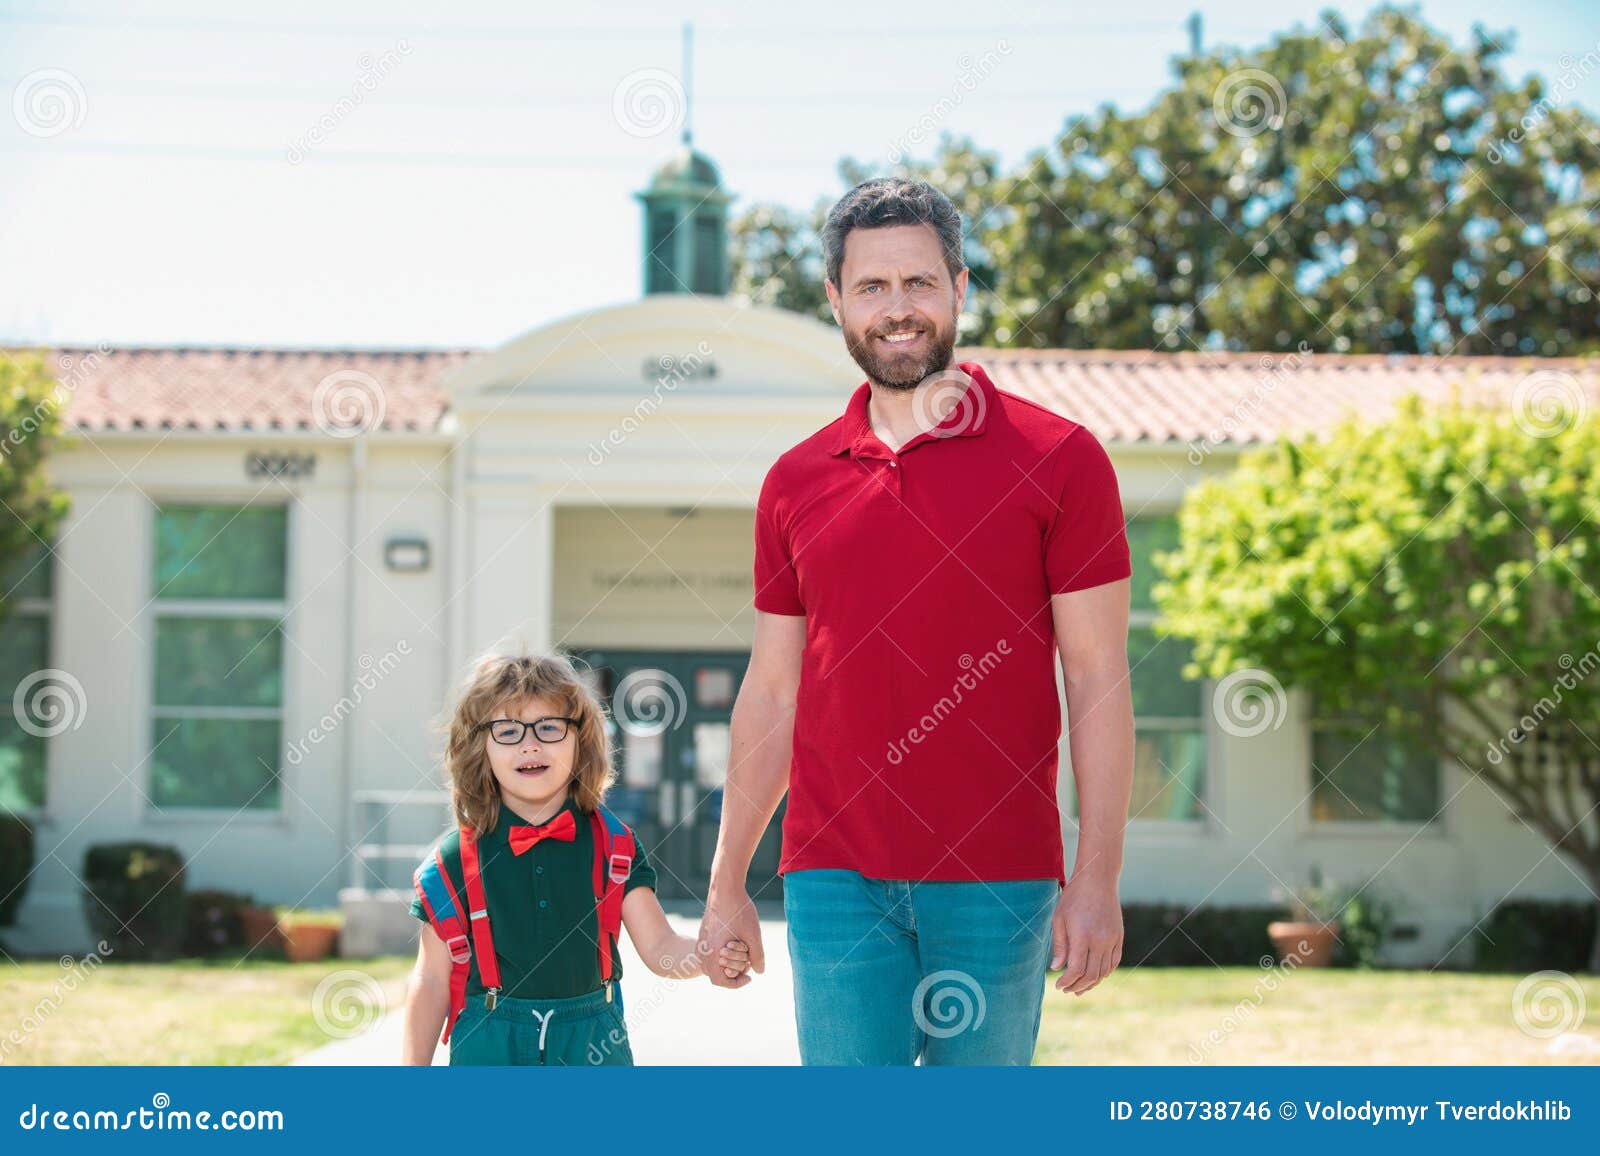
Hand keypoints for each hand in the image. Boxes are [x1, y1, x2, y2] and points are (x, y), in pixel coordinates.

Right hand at [698, 883, 764, 988]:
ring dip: (728, 961)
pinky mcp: (703, 933)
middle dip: (734, 970)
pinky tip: (736, 940)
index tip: (749, 978)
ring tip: (743, 949)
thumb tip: (759, 972)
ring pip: (713, 962)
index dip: (736, 984)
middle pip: (715, 974)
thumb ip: (757, 956)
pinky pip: (710, 951)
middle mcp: (702, 949)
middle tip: (749, 959)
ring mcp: (701, 941)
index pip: (720, 981)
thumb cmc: (739, 910)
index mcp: (711, 953)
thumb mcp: (753, 935)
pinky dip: (723, 952)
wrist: (725, 887)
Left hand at [1049, 875, 1121, 995]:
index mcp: (1082, 935)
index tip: (1058, 986)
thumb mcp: (1059, 918)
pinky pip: (1114, 962)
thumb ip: (1060, 945)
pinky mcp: (1119, 937)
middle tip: (1067, 990)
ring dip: (1091, 983)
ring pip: (1104, 971)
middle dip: (1077, 986)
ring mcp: (1112, 939)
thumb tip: (1057, 969)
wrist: (1098, 880)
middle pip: (1091, 974)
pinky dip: (1104, 973)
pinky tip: (1095, 976)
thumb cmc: (1074, 897)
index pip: (1076, 969)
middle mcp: (1100, 940)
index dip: (1067, 981)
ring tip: (1079, 988)